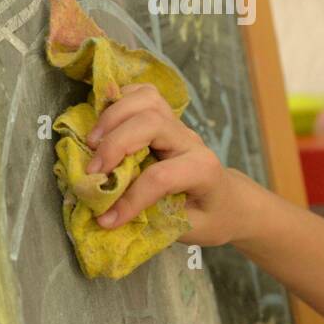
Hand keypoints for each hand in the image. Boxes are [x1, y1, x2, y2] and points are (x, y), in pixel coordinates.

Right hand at [84, 83, 249, 246]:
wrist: (231, 201)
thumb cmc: (211, 217)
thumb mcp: (189, 229)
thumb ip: (152, 220)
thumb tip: (104, 217)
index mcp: (202, 171)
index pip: (161, 176)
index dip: (129, 198)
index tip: (106, 219)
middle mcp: (191, 142)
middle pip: (152, 123)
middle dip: (115, 144)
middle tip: (92, 171)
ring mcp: (178, 127)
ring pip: (147, 100)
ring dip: (112, 116)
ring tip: (92, 143)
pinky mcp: (167, 119)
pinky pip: (142, 95)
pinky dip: (118, 101)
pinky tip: (102, 124)